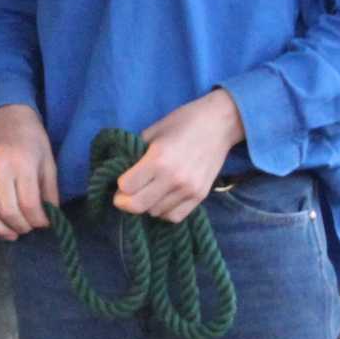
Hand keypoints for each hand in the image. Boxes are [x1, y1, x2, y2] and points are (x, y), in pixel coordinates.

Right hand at [0, 103, 56, 240]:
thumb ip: (50, 191)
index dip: (38, 221)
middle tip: (27, 229)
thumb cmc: (32, 140)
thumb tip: (49, 217)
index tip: (43, 224)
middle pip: (7, 211)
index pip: (28, 205)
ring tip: (9, 233)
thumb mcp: (48, 161)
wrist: (8, 116)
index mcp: (22, 165)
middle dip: (20, 227)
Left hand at [113, 88, 243, 222]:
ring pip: (154, 212)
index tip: (121, 180)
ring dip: (146, 205)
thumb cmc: (184, 121)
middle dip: (125, 202)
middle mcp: (173, 178)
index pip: (126, 187)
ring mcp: (189, 190)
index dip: (119, 185)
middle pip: (138, 206)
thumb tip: (121, 172)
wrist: (220, 123)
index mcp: (158, 159)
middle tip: (125, 194)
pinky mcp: (200, 196)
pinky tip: (162, 199)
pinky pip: (174, 217)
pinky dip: (163, 211)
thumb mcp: (153, 131)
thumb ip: (136, 153)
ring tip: (148, 191)